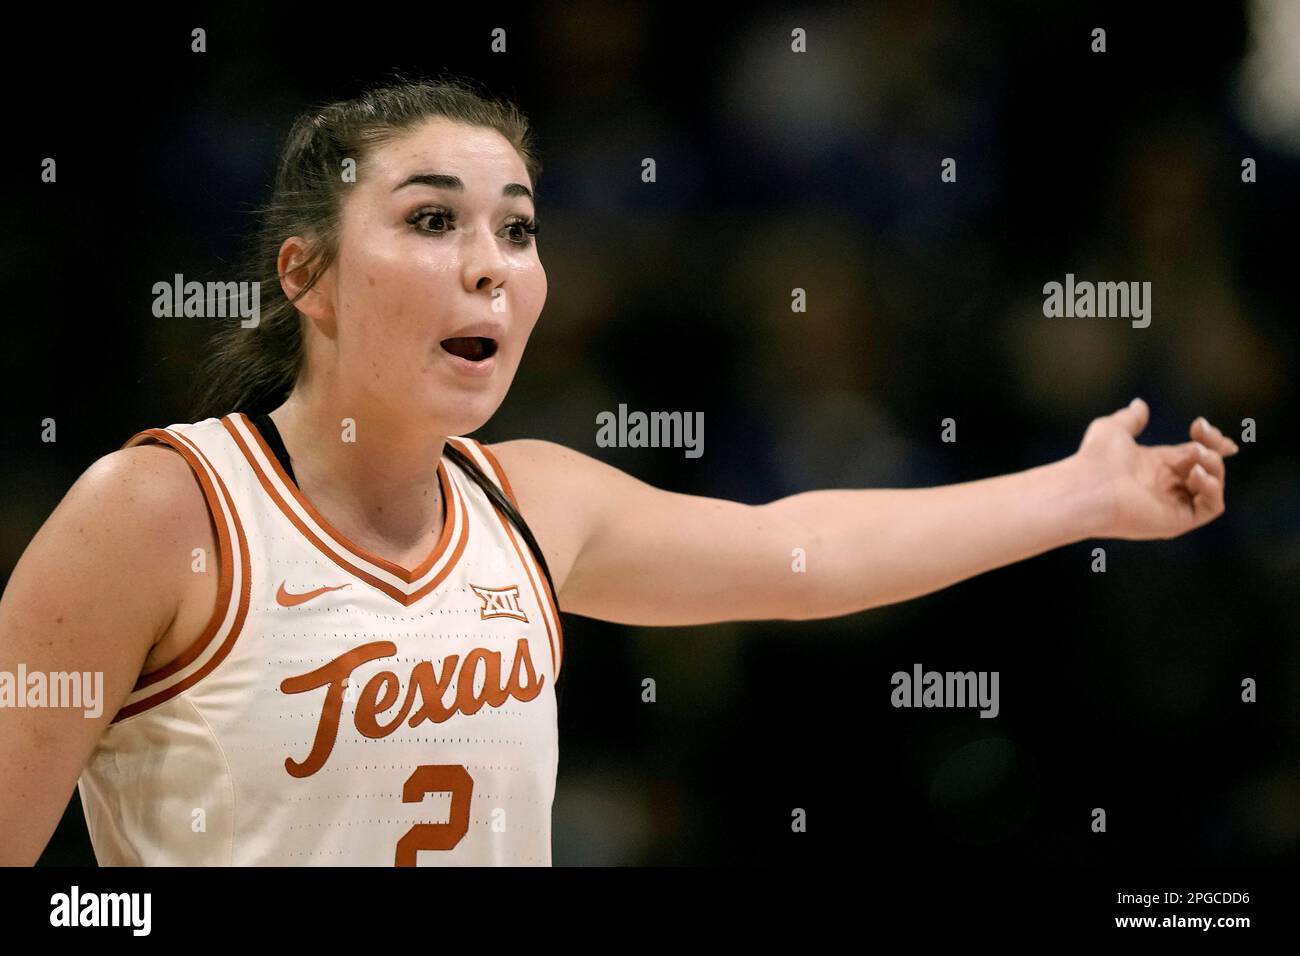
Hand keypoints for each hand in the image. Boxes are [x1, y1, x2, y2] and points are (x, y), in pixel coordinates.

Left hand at [1073, 398, 1237, 539]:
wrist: (1089, 487)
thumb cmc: (1096, 459)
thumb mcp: (1113, 429)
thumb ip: (1130, 418)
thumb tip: (1139, 405)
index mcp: (1155, 466)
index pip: (1194, 454)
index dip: (1210, 442)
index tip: (1208, 429)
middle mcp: (1166, 487)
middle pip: (1207, 466)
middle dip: (1213, 447)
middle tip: (1202, 435)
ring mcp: (1172, 505)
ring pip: (1212, 486)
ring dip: (1214, 466)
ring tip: (1197, 456)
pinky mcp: (1177, 521)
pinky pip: (1211, 507)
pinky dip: (1213, 489)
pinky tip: (1196, 473)